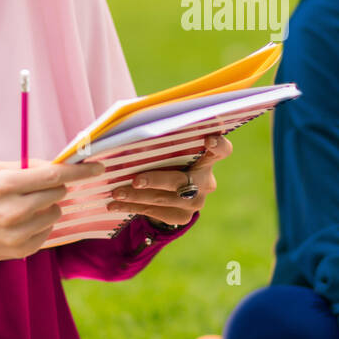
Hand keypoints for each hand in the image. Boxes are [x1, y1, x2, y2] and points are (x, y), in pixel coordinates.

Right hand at [0, 158, 106, 284]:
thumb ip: (27, 167)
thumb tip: (59, 166)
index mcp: (4, 185)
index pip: (53, 175)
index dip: (80, 170)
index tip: (98, 167)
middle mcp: (12, 211)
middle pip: (58, 193)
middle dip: (57, 186)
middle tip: (42, 186)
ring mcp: (17, 234)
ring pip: (56, 212)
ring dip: (49, 206)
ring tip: (27, 206)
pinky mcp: (22, 250)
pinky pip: (49, 231)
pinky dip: (42, 224)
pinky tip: (22, 223)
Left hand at [107, 134, 232, 227]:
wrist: (166, 190)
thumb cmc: (164, 156)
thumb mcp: (165, 145)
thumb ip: (159, 134)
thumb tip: (130, 120)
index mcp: (207, 157)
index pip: (223, 150)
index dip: (218, 146)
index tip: (208, 140)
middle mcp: (206, 181)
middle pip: (184, 181)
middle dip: (157, 180)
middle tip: (136, 180)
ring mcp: (196, 201)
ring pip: (165, 200)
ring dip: (137, 196)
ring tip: (116, 192)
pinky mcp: (183, 217)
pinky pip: (156, 213)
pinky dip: (133, 207)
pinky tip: (115, 204)